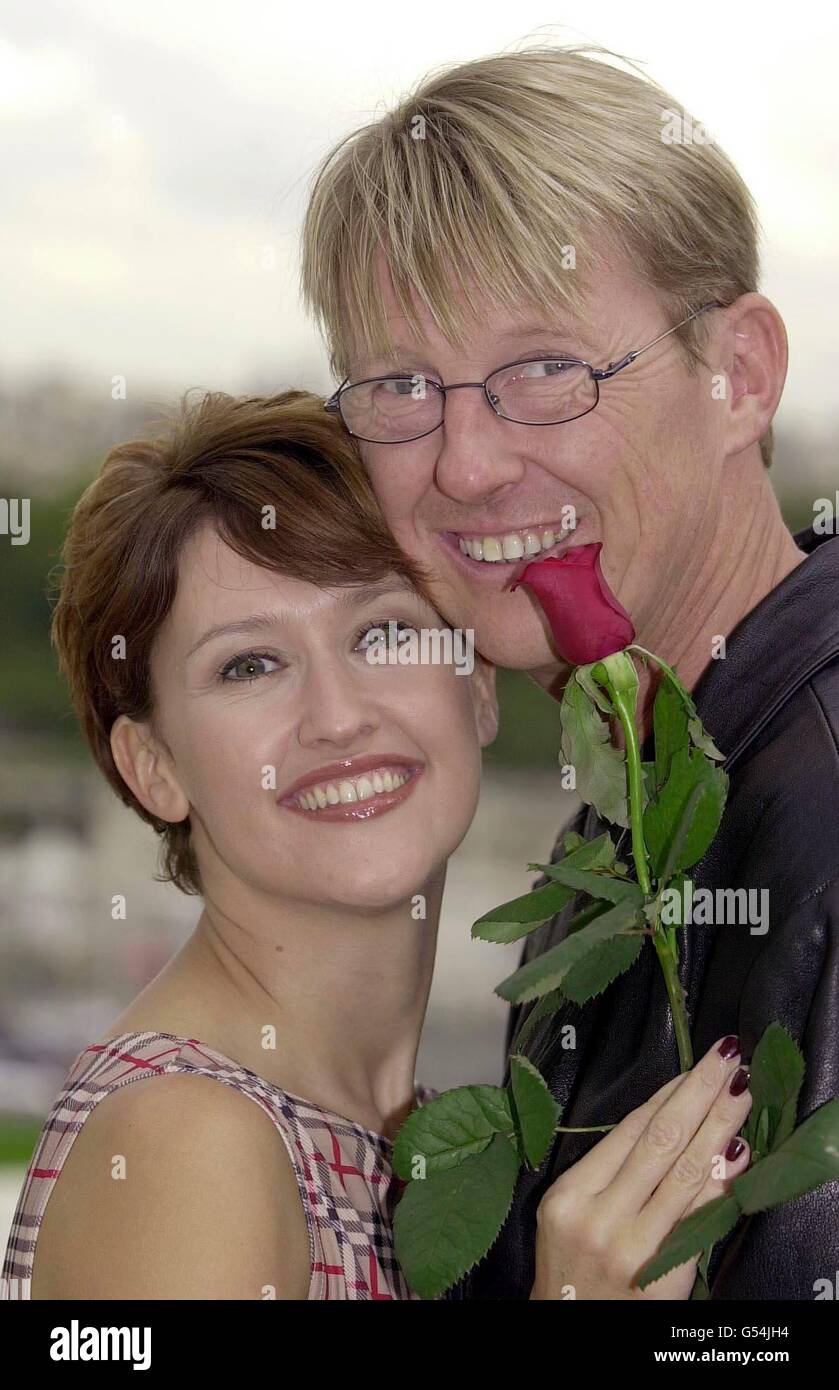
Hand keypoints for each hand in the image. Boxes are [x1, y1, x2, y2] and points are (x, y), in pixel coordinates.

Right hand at [530, 1036, 751, 1298]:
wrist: (569, 1335)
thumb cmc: (572, 1271)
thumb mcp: (569, 1214)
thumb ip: (610, 1172)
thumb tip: (667, 1119)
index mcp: (570, 1196)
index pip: (629, 1130)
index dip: (668, 1094)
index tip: (696, 1066)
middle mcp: (597, 1218)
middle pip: (660, 1141)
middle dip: (699, 1094)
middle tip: (727, 1059)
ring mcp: (631, 1249)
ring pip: (685, 1174)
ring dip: (720, 1127)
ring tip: (741, 1094)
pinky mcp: (662, 1277)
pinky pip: (697, 1219)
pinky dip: (721, 1182)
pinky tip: (740, 1154)